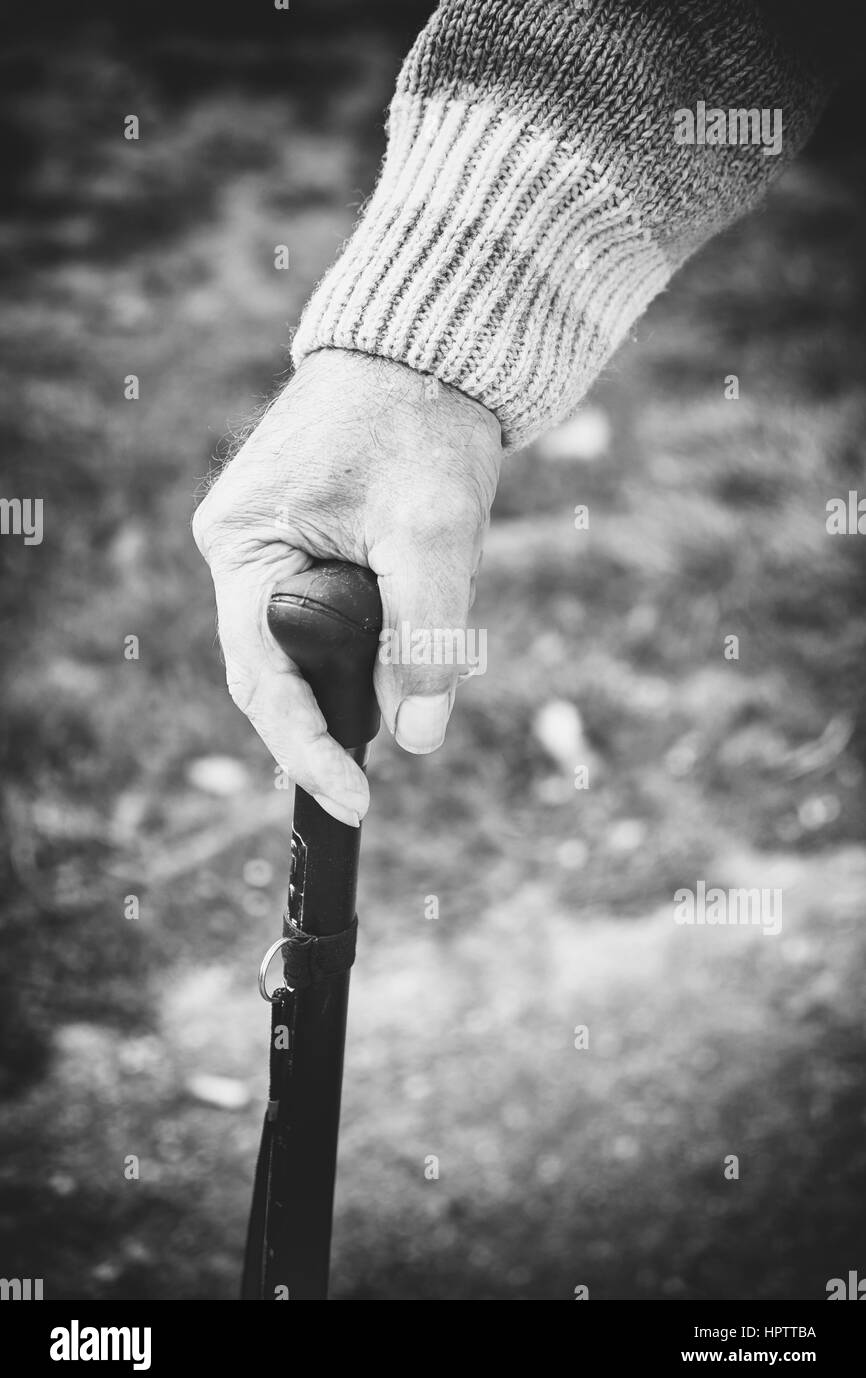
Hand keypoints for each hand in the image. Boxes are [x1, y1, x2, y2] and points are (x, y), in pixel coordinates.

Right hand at [192, 348, 501, 825]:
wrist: (435, 347)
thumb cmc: (424, 423)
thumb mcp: (435, 535)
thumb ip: (427, 642)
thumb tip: (416, 741)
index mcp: (243, 543)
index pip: (262, 679)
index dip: (308, 750)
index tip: (356, 805)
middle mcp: (240, 547)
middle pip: (282, 668)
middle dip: (348, 699)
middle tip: (410, 722)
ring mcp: (268, 540)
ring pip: (314, 641)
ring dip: (374, 651)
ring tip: (431, 607)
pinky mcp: (304, 535)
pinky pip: (333, 605)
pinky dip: (379, 620)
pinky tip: (421, 586)